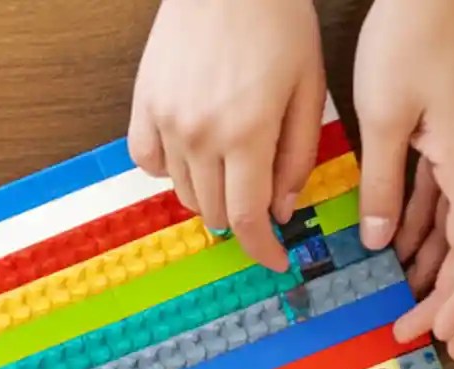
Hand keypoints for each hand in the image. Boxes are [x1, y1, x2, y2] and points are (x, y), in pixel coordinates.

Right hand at [128, 0, 325, 270]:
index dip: (262, 248)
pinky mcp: (144, 104)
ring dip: (209, 194)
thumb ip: (297, 155)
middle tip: (258, 203)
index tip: (275, 260)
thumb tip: (282, 208)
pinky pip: (148, 161)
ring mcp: (167, 121)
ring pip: (183, 191)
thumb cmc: (278, 23)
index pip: (247, 218)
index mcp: (248, 134)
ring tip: (230, 171)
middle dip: (240, 219)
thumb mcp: (309, 88)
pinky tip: (191, 155)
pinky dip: (170, 170)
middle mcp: (201, 135)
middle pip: (213, 211)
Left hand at [354, 0, 453, 361]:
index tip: (430, 333)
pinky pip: (440, 203)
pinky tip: (399, 254)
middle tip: (426, 341)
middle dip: (452, 302)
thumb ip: (382, 184)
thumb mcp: (384, 119)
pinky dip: (422, 235)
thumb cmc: (409, 44)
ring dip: (435, 273)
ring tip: (409, 309)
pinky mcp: (451, 144)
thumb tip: (380, 240)